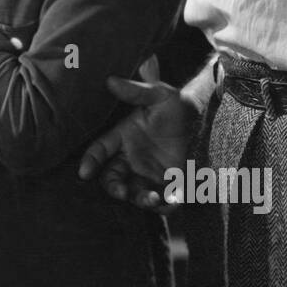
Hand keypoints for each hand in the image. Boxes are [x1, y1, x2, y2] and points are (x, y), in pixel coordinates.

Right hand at [78, 77, 194, 209]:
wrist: (202, 117)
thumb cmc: (175, 104)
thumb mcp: (158, 94)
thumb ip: (136, 91)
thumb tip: (111, 80)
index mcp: (123, 136)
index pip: (99, 150)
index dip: (90, 161)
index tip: (84, 173)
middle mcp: (131, 157)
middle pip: (111, 177)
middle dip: (113, 188)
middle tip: (122, 192)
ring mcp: (147, 172)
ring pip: (133, 192)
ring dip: (139, 200)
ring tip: (152, 198)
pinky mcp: (167, 182)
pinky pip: (162, 201)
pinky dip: (164, 206)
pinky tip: (170, 202)